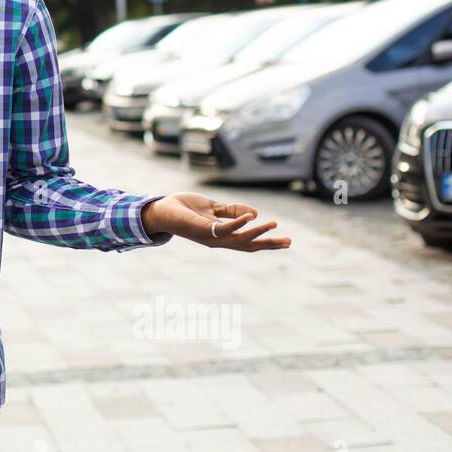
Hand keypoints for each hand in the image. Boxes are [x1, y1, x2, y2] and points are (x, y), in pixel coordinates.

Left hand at [141, 192, 290, 251]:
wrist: (162, 210)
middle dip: (268, 244)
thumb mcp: (213, 207)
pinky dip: (238, 223)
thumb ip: (232, 210)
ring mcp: (211, 236)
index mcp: (222, 235)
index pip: (248, 241)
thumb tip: (254, 213)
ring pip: (239, 238)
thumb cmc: (185, 210)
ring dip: (257, 232)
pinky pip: (224, 228)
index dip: (266, 241)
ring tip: (274, 224)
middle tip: (289, 242)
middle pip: (248, 245)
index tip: (286, 242)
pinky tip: (251, 217)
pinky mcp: (203, 229)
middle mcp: (218, 240)